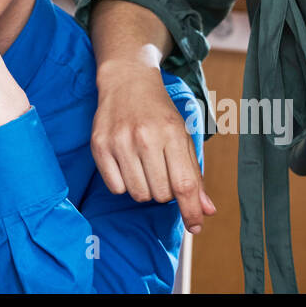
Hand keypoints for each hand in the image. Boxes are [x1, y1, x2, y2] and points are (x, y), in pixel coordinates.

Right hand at [91, 59, 216, 232]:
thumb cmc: (158, 111)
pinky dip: (124, 184)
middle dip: (165, 191)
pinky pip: (116, 188)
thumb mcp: (182, 136)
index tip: (196, 226)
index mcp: (171, 133)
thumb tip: (206, 211)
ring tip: (144, 167)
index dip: (191, 211)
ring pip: (138, 194)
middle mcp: (145, 137)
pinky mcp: (99, 145)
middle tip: (161, 171)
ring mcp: (120, 141)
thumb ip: (194, 174)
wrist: (126, 80)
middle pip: (161, 194)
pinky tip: (127, 164)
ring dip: (145, 189)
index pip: (184, 184)